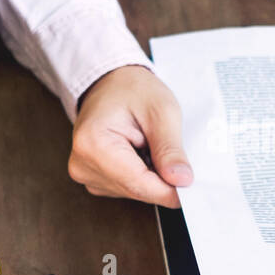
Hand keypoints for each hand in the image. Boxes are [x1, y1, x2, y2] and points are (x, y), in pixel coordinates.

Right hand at [68, 65, 192, 207]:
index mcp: (94, 145)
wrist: (111, 83)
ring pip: (134, 192)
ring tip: (147, 144)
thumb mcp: (162, 111)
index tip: (191, 185)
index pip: (139, 185)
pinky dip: (141, 174)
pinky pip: (127, 188)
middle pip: (137, 191)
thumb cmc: (131, 89)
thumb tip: (181, 180)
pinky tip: (139, 152)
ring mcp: (85, 173)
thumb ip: (170, 149)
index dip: (170, 189)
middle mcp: (83, 164)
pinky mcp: (93, 178)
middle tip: (167, 149)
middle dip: (160, 178)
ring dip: (150, 175)